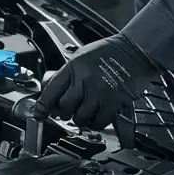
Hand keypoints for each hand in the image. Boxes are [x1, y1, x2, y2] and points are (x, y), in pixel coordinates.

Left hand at [37, 34, 163, 132]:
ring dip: (80, 119)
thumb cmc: (108, 53)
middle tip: (68, 112)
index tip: (39, 114)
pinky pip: (99, 121)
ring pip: (81, 117)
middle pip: (65, 107)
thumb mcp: (81, 57)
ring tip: (84, 113)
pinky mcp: (114, 102)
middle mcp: (85, 80)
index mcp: (73, 67)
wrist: (135, 51)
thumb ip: (66, 74)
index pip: (51, 90)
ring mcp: (100, 92)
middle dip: (64, 113)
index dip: (43, 106)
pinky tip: (97, 117)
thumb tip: (50, 90)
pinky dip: (96, 123)